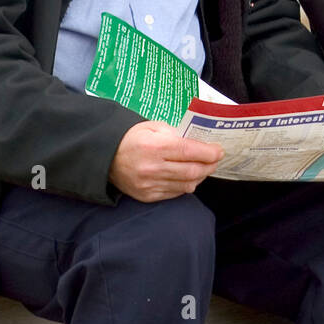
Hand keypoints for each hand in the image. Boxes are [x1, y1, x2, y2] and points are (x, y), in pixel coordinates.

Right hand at [109, 121, 223, 202]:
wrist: (105, 157)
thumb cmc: (132, 138)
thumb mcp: (153, 126)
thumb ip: (175, 134)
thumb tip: (197, 144)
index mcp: (155, 146)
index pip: (190, 151)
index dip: (209, 153)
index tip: (219, 151)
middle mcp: (153, 168)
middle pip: (192, 171)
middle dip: (209, 166)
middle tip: (215, 160)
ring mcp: (149, 185)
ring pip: (186, 185)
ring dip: (199, 177)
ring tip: (203, 168)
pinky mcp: (147, 196)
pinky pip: (175, 193)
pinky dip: (186, 186)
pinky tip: (188, 178)